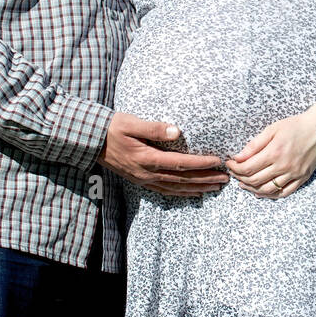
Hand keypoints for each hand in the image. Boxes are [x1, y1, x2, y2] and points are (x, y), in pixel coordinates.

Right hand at [98, 112, 228, 197]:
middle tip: (225, 179)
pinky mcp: (140, 181)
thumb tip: (176, 131)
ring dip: (197, 189)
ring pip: (176, 188)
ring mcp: (143, 180)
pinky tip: (192, 193)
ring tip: (215, 188)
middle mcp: (147, 173)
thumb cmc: (111, 128)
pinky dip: (181, 193)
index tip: (219, 161)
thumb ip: (153, 128)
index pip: (181, 163)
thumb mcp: (131, 123)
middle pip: (182, 179)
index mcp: (147, 159)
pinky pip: (165, 191)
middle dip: (206, 179)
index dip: (201, 163)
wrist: (89, 141)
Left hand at [225, 112, 315, 199]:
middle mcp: (283, 166)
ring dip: (252, 189)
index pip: (248, 167)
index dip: (235, 168)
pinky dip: (270, 195)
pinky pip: (284, 193)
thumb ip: (254, 144)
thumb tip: (238, 157)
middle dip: (240, 177)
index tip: (230, 163)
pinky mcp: (302, 178)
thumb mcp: (272, 129)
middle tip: (234, 173)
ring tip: (243, 184)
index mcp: (274, 153)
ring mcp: (294, 174)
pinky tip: (261, 192)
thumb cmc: (296, 126)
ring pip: (267, 190)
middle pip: (255, 180)